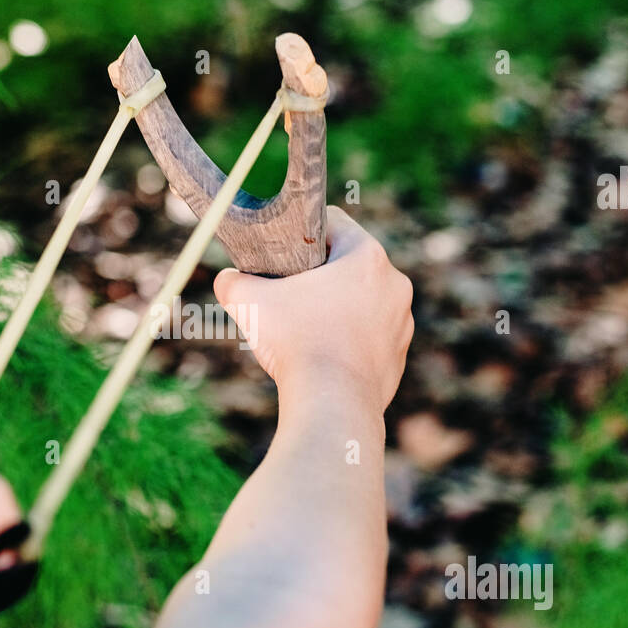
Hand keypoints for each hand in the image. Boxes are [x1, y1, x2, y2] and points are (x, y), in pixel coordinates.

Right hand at [213, 206, 413, 413]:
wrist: (332, 404)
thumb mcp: (251, 303)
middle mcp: (394, 284)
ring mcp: (401, 322)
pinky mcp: (398, 356)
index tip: (284, 255)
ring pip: (362, 302)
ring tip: (306, 330)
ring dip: (337, 309)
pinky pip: (370, 337)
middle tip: (289, 295)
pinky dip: (349, 341)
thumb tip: (227, 281)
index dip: (301, 236)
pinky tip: (325, 356)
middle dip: (319, 276)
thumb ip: (234, 283)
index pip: (332, 224)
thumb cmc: (296, 342)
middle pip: (349, 265)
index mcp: (367, 256)